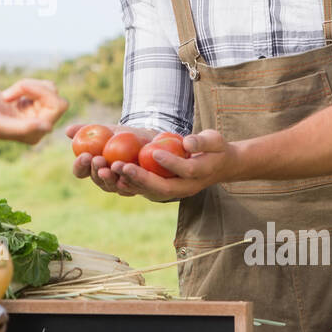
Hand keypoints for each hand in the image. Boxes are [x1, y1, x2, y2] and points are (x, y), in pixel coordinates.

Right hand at [0, 79, 67, 143]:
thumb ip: (23, 127)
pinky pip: (41, 88)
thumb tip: (49, 128)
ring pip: (49, 91)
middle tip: (13, 90)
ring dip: (28, 85)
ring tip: (8, 94)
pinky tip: (9, 94)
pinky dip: (26, 85)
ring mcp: (33, 115)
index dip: (41, 92)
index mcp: (34, 134)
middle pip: (56, 97)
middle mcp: (37, 127)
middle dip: (36, 88)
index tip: (19, 90)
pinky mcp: (28, 104)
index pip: (58, 106)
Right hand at [65, 123, 156, 195]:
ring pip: (111, 186)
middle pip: (96, 180)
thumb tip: (67, 131)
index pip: (80, 171)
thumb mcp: (105, 129)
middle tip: (98, 159)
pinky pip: (130, 187)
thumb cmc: (121, 136)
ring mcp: (118, 186)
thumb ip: (87, 130)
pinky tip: (128, 173)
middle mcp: (104, 179)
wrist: (146, 139)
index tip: (84, 155)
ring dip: (110, 177)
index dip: (80, 165)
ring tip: (113, 166)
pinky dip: (128, 181)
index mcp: (92, 168)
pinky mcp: (135, 187)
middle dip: (96, 170)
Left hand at [100, 129, 238, 202]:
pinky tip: (114, 175)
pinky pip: (146, 190)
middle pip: (163, 189)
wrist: (218, 166)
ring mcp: (176, 192)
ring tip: (113, 170)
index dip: (170, 163)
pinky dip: (130, 184)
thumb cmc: (216, 148)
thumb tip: (187, 142)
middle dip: (141, 178)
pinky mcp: (165, 191)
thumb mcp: (215, 139)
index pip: (186, 170)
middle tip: (122, 166)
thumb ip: (203, 140)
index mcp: (202, 172)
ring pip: (152, 193)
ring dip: (131, 183)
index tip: (154, 151)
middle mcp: (188, 188)